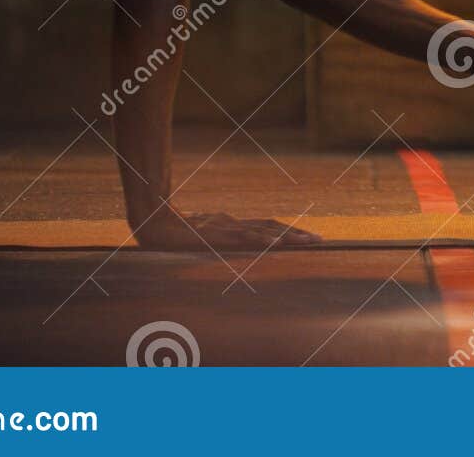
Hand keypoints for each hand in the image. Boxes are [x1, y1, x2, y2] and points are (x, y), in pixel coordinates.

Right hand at [133, 208, 321, 250]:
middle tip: (321, 240)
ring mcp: (226, 228)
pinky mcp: (215, 235)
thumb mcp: (201, 238)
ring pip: (263, 231)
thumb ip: (216, 242)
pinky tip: (275, 244)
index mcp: (232, 225)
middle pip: (272, 227)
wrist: (153, 222)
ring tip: (307, 242)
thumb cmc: (174, 232)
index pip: (267, 227)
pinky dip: (260, 240)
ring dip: (287, 237)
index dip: (288, 231)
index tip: (310, 237)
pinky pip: (242, 238)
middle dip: (297, 234)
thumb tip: (229, 251)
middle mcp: (233, 224)